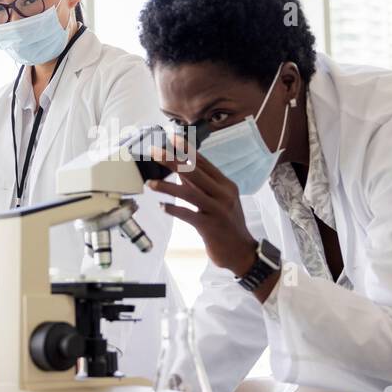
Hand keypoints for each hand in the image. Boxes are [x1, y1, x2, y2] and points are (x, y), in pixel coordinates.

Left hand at [147, 142, 258, 276]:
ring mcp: (217, 210)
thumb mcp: (220, 201)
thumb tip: (181, 170)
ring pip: (189, 193)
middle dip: (172, 161)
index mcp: (226, 185)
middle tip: (154, 152)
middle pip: (195, 173)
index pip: (204, 163)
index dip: (186, 150)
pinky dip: (173, 210)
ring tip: (150, 183)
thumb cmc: (228, 225)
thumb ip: (202, 186)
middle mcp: (224, 195)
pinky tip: (161, 206)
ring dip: (167, 187)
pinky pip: (188, 214)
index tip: (171, 138)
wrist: (241, 252)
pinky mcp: (210, 227)